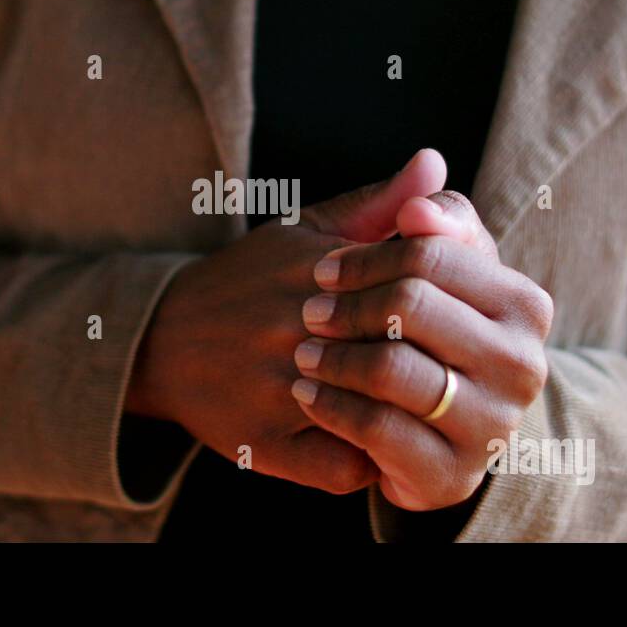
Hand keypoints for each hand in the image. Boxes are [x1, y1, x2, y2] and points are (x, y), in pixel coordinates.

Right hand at [126, 149, 449, 493]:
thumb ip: (375, 203)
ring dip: (412, 416)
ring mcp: (276, 391)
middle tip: (465, 372)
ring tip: (435, 413)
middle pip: (398, 349)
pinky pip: (343, 465)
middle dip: (438, 361)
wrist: (161, 338)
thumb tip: (435, 162)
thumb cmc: (248, 280)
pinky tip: (383, 445)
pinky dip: (371, 460)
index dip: (445, 306)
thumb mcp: (304, 231)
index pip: (411, 287)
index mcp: (311, 273)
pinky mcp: (264, 444)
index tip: (459, 319)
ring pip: (377, 413)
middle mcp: (291, 330)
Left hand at [291, 191, 553, 509]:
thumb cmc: (394, 326)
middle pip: (412, 305)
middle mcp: (523, 365)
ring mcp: (494, 425)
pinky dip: (332, 409)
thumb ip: (414, 210)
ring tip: (303, 355)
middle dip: (347, 307)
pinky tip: (307, 396)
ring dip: (334, 359)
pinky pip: (379, 431)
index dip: (366, 259)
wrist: (394, 428)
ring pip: (395, 370)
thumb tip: (428, 163)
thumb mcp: (399, 262)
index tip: (324, 269)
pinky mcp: (452, 477)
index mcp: (524, 303)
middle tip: (307, 314)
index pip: (431, 254)